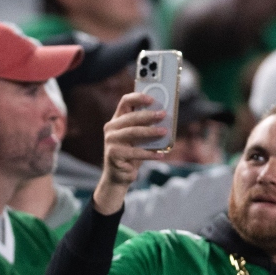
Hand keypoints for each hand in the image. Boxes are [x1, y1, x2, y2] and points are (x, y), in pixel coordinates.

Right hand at [92, 92, 167, 214]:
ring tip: (165, 132)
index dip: (138, 97)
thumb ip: (146, 127)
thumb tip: (165, 117)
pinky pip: (135, 152)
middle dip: (149, 115)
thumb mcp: (138, 138)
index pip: (125, 102)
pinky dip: (150, 154)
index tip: (152, 99)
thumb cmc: (132, 154)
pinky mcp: (113, 154)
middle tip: (163, 114)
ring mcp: (111, 141)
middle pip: (131, 117)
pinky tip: (160, 155)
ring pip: (133, 132)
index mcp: (117, 120)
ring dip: (151, 131)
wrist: (119, 176)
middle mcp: (111, 128)